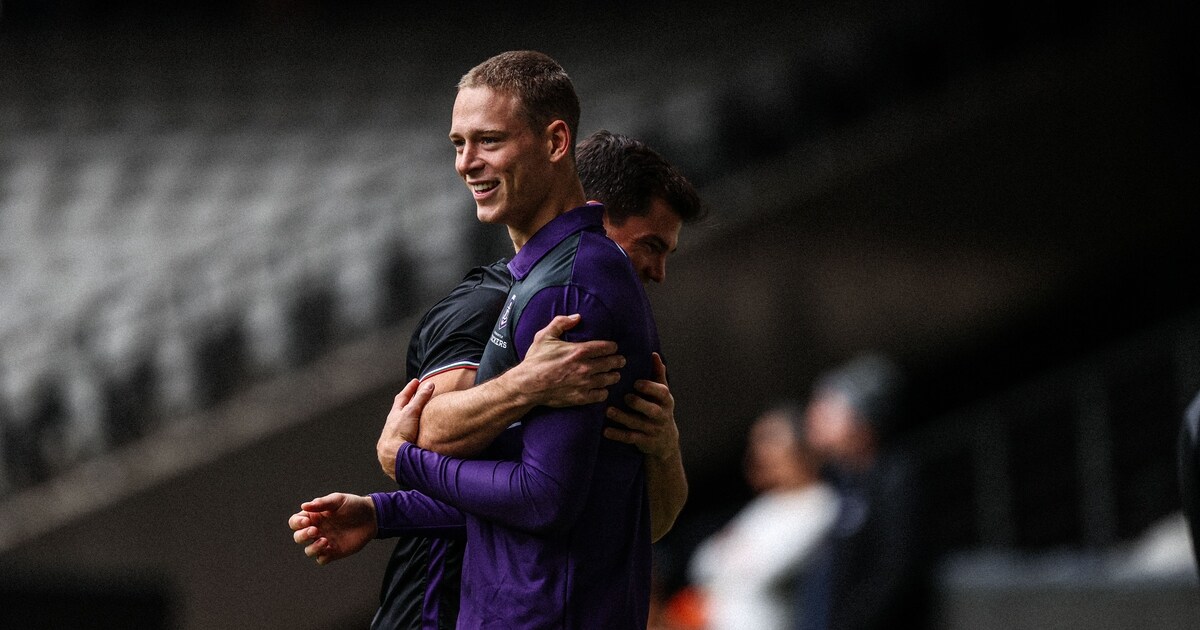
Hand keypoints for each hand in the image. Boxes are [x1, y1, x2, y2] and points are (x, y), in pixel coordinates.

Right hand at [288, 492, 376, 565]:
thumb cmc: (353, 505)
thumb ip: (321, 503)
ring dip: (313, 548)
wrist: (371, 517)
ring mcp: (325, 542)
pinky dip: (322, 556)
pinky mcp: (334, 552)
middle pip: (298, 537)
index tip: (307, 521)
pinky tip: (330, 548)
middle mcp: (317, 530)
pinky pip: (322, 560)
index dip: (297, 523)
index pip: (295, 522)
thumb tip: (304, 506)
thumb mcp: (337, 500)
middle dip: (302, 535)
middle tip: (315, 530)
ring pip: (308, 551)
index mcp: (314, 517)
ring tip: (325, 540)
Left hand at [377, 378, 434, 480]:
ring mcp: (394, 434)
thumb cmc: (399, 433)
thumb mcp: (412, 412)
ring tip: (416, 416)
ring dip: (408, 417)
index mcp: (395, 413)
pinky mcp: (398, 445)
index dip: (410, 388)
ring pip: (400, 422)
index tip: (416, 382)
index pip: (402, 397)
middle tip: (415, 395)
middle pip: (400, 409)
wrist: (392, 455)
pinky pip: (403, 434)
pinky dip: (409, 431)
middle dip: (407, 402)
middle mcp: (393, 423)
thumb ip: (421, 398)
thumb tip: (428, 385)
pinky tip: (414, 435)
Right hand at [507, 314, 624, 406]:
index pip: (607, 347)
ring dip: (613, 376)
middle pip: (612, 363)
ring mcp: (585, 384)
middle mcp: (586, 367)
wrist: (528, 385)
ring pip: (610, 379)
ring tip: (614, 375)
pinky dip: (604, 391)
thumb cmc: (535, 361)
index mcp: (579, 351)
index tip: (613, 348)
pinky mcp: (581, 398)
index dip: (613, 347)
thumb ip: (561, 323)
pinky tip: (602, 388)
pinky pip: (602, 395)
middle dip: (618, 361)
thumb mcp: (544, 336)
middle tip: (620, 361)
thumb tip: (577, 317)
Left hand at [604, 353, 678, 459]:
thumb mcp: (662, 393)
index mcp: (666, 401)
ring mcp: (653, 430)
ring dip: (623, 418)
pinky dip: (618, 435)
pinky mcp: (644, 441)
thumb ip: (657, 374)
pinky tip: (605, 430)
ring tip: (608, 411)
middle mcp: (661, 415)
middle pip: (652, 410)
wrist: (666, 441)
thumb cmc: (660, 409)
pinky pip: (630, 438)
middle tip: (625, 397)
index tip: (637, 383)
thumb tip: (653, 354)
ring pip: (638, 424)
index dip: (650, 388)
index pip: (662, 393)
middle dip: (639, 404)